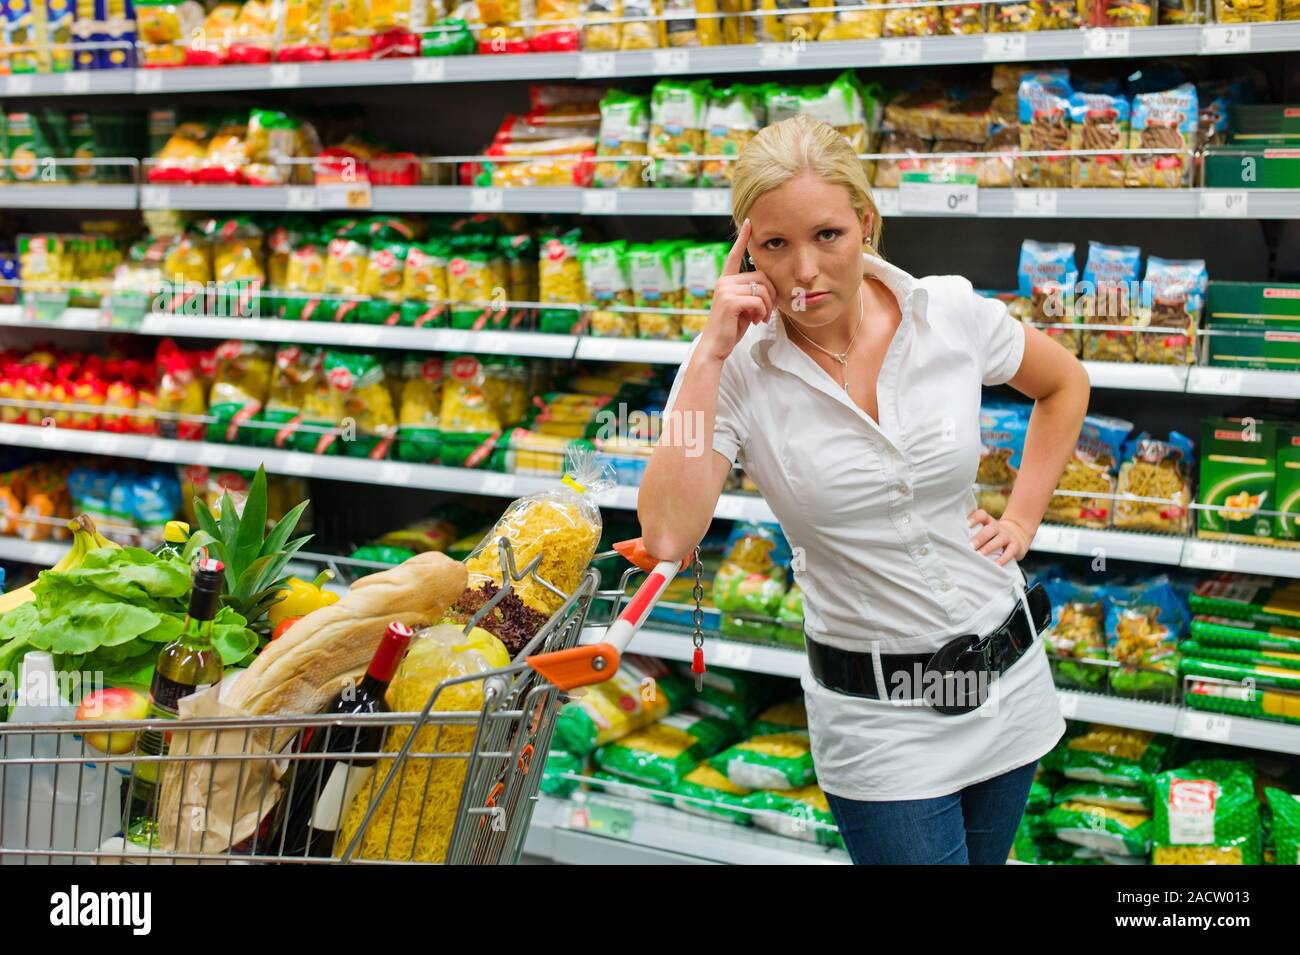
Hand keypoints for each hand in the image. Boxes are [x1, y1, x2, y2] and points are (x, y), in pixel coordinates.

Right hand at [700, 217, 778, 362]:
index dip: (742, 238)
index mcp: (726, 281)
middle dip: (770, 296)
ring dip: (767, 306)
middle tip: (766, 312)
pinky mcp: (729, 300)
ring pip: (762, 289)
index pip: (734, 256)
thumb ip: (752, 294)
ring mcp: (725, 290)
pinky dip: (762, 312)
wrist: (715, 347)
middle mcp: (723, 282)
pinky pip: (758, 300)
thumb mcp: (743, 308)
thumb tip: (769, 288)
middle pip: (761, 277)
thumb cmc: (730, 329)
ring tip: (761, 318)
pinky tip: (756, 321)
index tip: (749, 223)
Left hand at [967, 509, 1033, 566]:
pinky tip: (996, 565)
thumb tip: (951, 540)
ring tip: (980, 555)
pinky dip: (1003, 559)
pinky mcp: (1015, 546)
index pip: (982, 514)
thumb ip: (972, 532)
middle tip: (970, 545)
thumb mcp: (985, 530)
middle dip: (980, 537)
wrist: (1018, 535)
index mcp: (988, 522)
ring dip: (989, 547)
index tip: (966, 524)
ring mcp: (1007, 536)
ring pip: (999, 539)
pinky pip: (1010, 552)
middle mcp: (998, 527)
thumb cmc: (993, 535)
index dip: (975, 517)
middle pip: (990, 529)